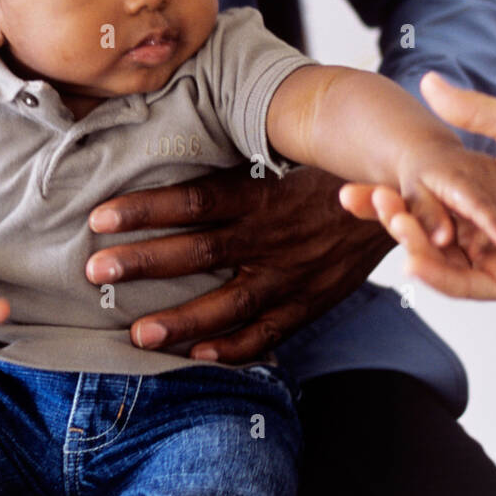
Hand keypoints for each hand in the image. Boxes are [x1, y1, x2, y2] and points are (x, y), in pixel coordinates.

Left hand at [85, 163, 392, 363]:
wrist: (400, 196)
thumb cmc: (332, 169)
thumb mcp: (289, 152)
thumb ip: (239, 160)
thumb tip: (181, 140)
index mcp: (263, 195)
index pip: (194, 202)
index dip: (145, 209)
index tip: (100, 216)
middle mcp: (272, 237)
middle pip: (198, 252)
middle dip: (144, 262)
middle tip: (96, 270)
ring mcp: (292, 275)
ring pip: (228, 303)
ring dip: (180, 320)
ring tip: (138, 332)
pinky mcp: (310, 301)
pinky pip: (268, 332)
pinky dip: (234, 347)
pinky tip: (199, 355)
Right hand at [340, 72, 495, 298]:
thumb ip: (476, 112)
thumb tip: (430, 81)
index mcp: (480, 191)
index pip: (423, 194)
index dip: (389, 192)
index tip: (355, 183)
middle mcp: (481, 225)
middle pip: (423, 226)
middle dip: (387, 214)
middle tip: (360, 199)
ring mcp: (492, 255)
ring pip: (438, 256)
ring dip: (409, 242)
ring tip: (392, 221)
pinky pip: (465, 284)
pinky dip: (438, 277)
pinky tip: (415, 263)